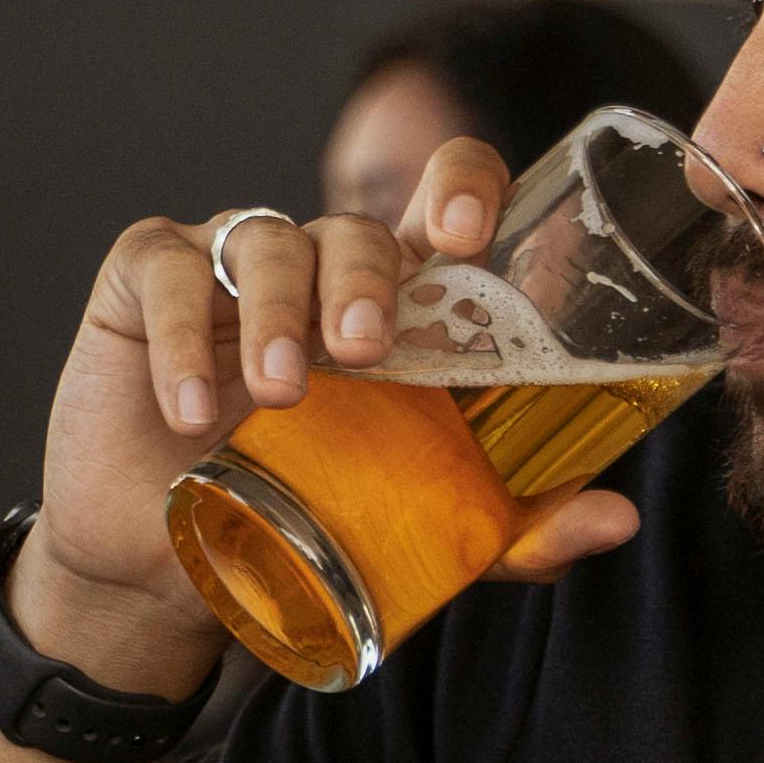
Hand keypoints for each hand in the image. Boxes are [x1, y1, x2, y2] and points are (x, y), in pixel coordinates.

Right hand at [31, 140, 626, 677]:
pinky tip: (185, 412)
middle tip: (364, 352)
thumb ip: (513, 524)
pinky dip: (183, 336)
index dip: (462, 188)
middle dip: (365, 278)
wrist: (163, 574)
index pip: (442, 196)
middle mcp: (317, 266)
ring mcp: (229, 265)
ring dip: (278, 313)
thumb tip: (618, 520)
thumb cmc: (294, 521)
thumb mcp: (417, 528)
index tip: (466, 236)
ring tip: (278, 395)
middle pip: (355, 223)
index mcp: (394, 299)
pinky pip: (169, 269)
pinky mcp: (145, 280)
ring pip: (266, 239)